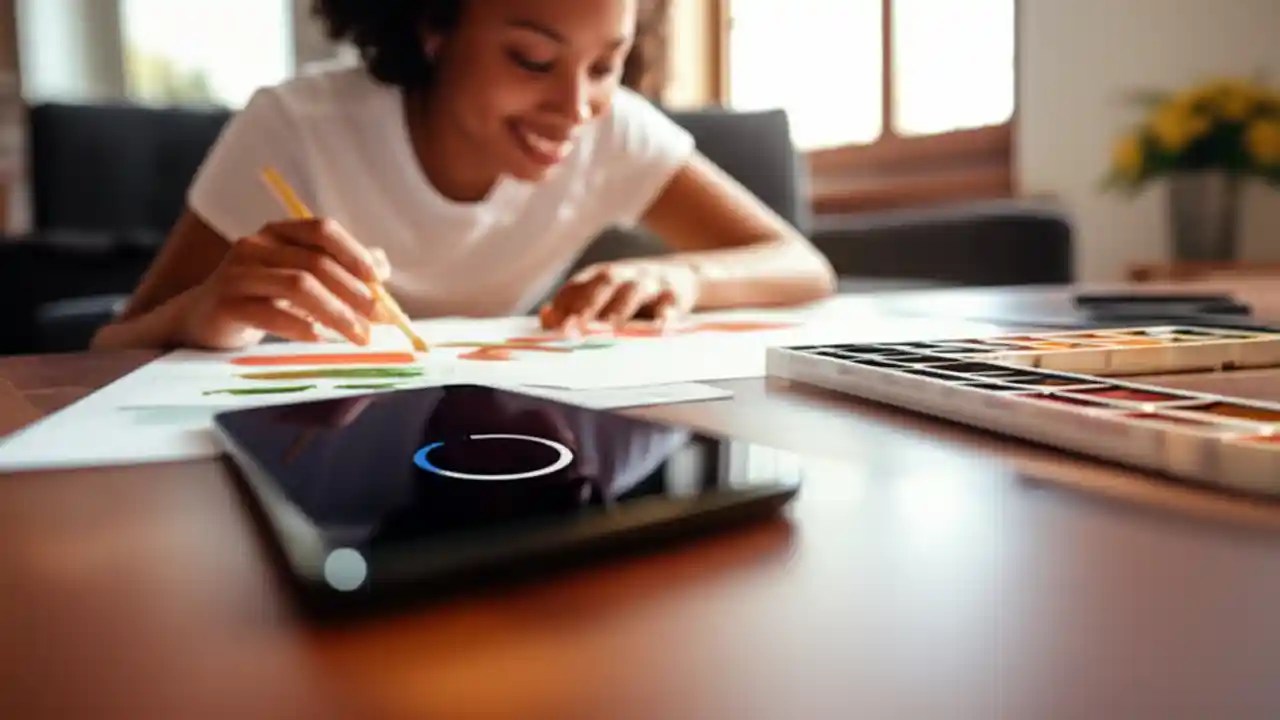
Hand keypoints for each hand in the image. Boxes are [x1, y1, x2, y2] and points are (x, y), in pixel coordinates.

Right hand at [176, 218, 386, 349]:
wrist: (203, 321)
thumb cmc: (262, 299)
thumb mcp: (302, 280)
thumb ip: (340, 271)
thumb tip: (382, 270)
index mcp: (278, 233)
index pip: (322, 230)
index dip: (354, 252)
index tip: (379, 280)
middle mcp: (256, 246)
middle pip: (315, 263)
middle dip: (354, 293)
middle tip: (380, 319)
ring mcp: (237, 274)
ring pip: (298, 285)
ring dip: (336, 313)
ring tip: (358, 335)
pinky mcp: (225, 304)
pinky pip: (269, 313)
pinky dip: (300, 326)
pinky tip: (319, 338)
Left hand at [539, 261, 699, 330]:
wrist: (684, 276)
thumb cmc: (633, 293)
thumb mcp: (604, 294)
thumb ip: (574, 306)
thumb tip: (545, 316)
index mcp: (601, 274)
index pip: (578, 285)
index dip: (564, 304)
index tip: (553, 326)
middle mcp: (625, 273)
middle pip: (604, 282)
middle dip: (587, 305)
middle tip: (573, 329)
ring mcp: (650, 282)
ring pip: (634, 291)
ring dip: (621, 309)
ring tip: (610, 330)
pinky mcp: (674, 295)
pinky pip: (669, 305)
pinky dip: (664, 317)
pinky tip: (658, 331)